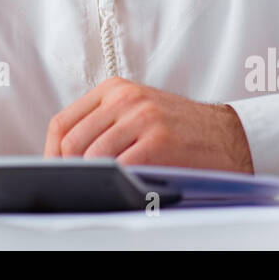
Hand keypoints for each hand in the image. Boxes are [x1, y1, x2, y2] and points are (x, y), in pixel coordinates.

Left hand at [43, 77, 253, 172]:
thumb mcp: (137, 113)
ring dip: (91, 177)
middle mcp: (125, 98)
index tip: (51, 172)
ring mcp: (142, 117)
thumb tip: (64, 157)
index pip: (62, 122)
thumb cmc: (180, 129)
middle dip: (67, 170)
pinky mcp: (159, 140)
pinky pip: (120, 166)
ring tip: (97, 189)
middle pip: (71, 141)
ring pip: (91, 155)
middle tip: (72, 188)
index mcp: (114, 89)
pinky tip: (120, 189)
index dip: (49, 153)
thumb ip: (103, 125)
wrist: (229, 136)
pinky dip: (114, 182)